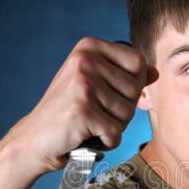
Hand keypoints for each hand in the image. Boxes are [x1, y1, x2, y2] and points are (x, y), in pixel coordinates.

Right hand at [1, 37, 158, 174]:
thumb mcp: (95, 84)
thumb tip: (154, 71)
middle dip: (122, 110)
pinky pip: (116, 133)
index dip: (131, 85)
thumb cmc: (68, 112)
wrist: (34, 139)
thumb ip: (124, 75)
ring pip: (128, 113)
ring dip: (113, 126)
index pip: (138, 63)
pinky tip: (86, 136)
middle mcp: (85, 59)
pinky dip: (106, 142)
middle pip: (136, 89)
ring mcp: (83, 83)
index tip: (106, 94)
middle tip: (94, 113)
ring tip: (88, 123)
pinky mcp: (81, 110)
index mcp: (89, 47)